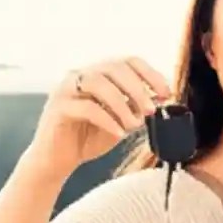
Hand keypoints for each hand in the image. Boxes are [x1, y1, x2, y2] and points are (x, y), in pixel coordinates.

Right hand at [22, 57, 172, 179]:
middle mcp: (80, 75)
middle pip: (113, 67)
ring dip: (122, 103)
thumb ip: (135, 108)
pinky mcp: (58, 108)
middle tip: (150, 110)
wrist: (56, 161)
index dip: (149, 74)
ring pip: (98, 82)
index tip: (166, 93)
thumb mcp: (119, 121)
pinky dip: (107, 119)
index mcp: (97, 74)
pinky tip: (118, 132)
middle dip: (137, 88)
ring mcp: (66, 89)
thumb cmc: (87, 138)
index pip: (127, 61)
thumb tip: (159, 100)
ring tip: (134, 124)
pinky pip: (86, 107)